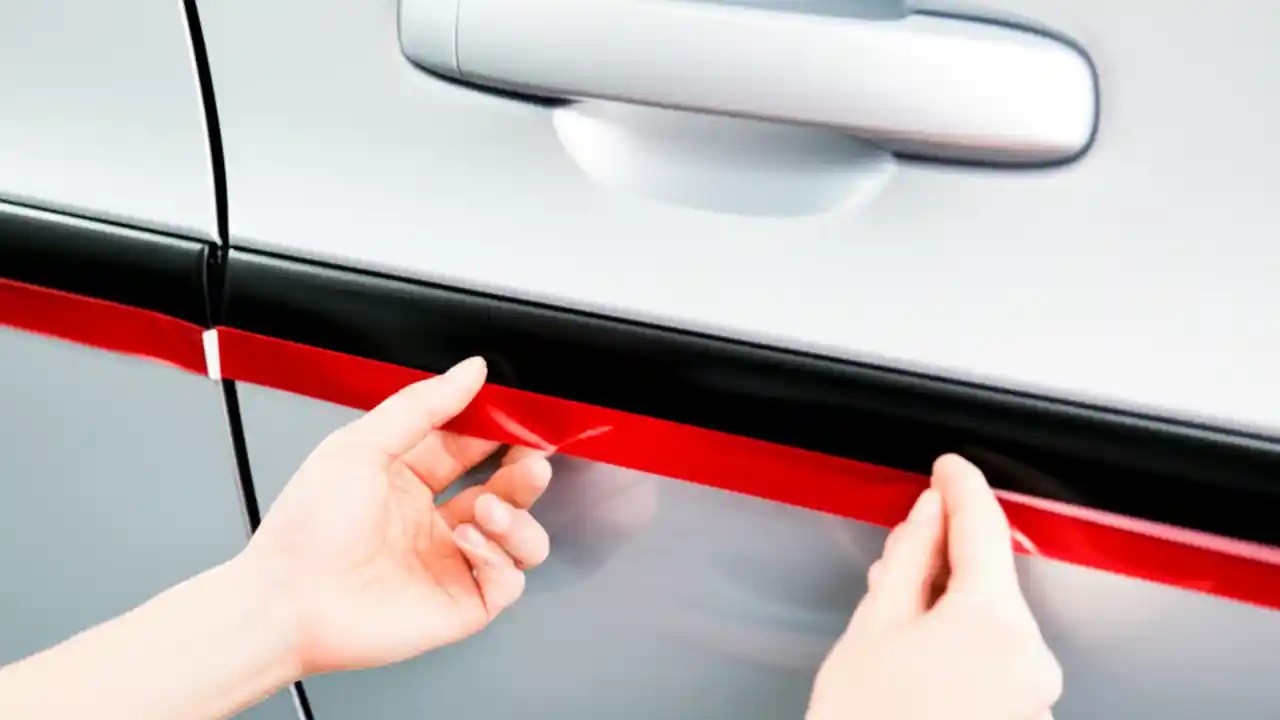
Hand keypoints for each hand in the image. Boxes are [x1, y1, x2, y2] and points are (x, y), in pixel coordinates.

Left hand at [237, 357, 552, 675]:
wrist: (288, 601)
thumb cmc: (307, 528)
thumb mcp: (361, 445)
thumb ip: (422, 404)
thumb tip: (470, 371)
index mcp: (408, 479)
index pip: (471, 447)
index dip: (500, 431)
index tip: (521, 415)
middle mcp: (434, 522)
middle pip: (507, 490)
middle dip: (526, 472)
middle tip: (531, 458)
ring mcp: (451, 563)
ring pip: (520, 536)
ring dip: (517, 517)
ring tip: (489, 507)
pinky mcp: (461, 605)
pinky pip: (509, 580)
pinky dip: (500, 558)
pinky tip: (469, 543)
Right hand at [807, 454, 1061, 719]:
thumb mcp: (874, 629)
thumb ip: (909, 560)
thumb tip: (929, 515)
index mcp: (995, 623)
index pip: (984, 526)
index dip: (962, 485)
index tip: (950, 466)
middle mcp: (1031, 658)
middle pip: (991, 579)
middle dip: (948, 556)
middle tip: (903, 546)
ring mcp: (1034, 696)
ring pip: (994, 622)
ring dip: (953, 604)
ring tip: (898, 616)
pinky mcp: (1024, 719)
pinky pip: (999, 660)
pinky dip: (964, 643)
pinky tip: (922, 654)